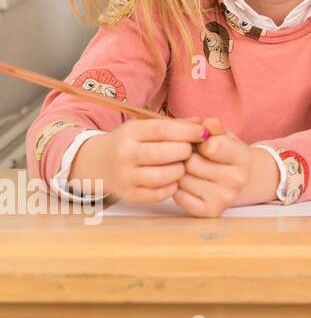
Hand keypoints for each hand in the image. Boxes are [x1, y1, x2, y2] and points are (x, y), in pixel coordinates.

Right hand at [68, 117, 206, 202]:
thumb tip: (204, 123)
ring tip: (182, 166)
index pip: (162, 130)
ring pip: (160, 176)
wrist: (99, 163)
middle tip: (190, 151)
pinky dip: (171, 188)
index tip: (203, 133)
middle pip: (162, 154)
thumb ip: (176, 125)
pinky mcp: (129, 195)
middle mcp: (124, 154)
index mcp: (130, 132)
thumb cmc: (133, 142)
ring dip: (179, 171)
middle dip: (184, 152)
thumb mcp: (147, 127)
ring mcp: (125, 176)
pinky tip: (173, 180)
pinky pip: (157, 194)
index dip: (187, 131)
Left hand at [173, 118, 252, 217]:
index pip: (211, 146)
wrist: (237, 180)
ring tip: (190, 170)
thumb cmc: (225, 153)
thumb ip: (213, 126)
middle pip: (191, 163)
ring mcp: (223, 198)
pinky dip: (178, 188)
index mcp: (243, 157)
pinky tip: (188, 184)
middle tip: (193, 157)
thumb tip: (205, 123)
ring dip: (180, 172)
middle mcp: (237, 180)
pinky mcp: (208, 212)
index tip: (202, 143)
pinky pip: (178, 195)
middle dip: (187, 156)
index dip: (199, 141)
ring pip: (182, 179)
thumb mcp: (224, 135)